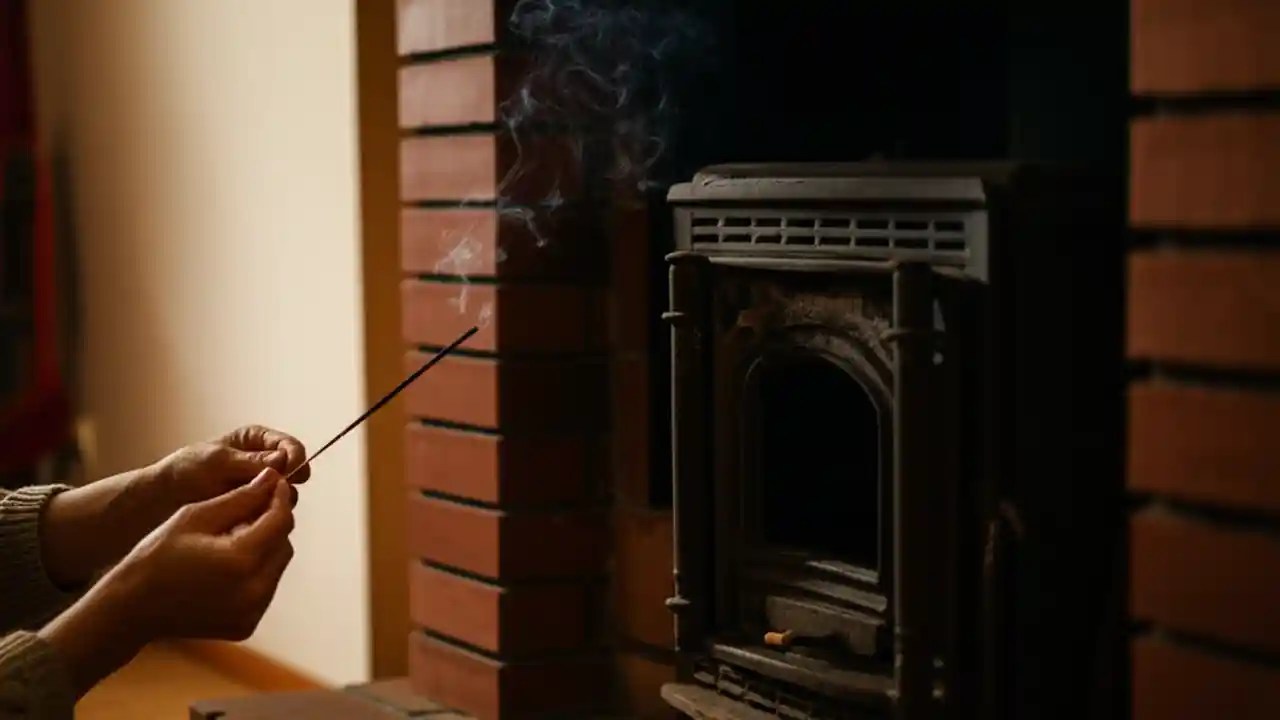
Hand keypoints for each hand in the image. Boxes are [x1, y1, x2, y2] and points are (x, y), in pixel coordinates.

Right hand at [39, 425, 307, 588]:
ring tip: (233, 538)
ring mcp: (252, 611)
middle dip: (272, 523)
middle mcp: (254, 590)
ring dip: (265, 547)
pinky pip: (265, 588)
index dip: (280, 498)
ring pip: (277, 566)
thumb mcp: (195, 517)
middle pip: (284, 543)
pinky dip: (256, 572)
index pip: (281, 520)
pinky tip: (228, 565)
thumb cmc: (157, 556)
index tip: (274, 484)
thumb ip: (240, 498)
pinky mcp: (247, 624)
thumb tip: (272, 479)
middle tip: (247, 512)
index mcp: (241, 559)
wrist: (132, 608)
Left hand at [154, 425, 310, 507]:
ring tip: (253, 511)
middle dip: (286, 485)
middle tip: (272, 496)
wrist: (164, 498)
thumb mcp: (217, 461)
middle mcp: (265, 463)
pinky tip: (248, 521)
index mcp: (258, 441)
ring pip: (285, 496)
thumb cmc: (187, 469)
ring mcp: (261, 488)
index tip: (294, 472)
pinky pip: (270, 514)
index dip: (296, 458)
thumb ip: (251, 462)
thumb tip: (283, 461)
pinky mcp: (255, 509)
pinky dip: (264, 518)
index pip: (289, 446)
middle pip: (294, 473)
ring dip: (274, 504)